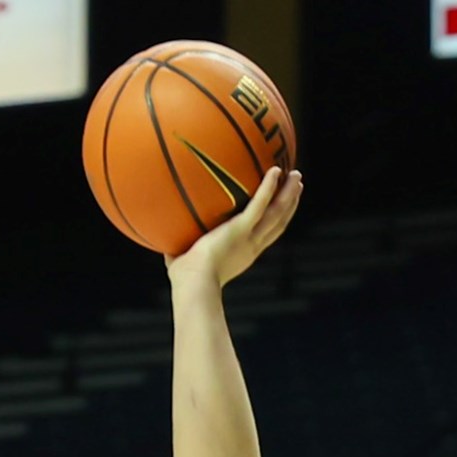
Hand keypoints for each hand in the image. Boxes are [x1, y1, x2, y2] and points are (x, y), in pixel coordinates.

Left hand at [168, 166, 303, 286]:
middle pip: (278, 221)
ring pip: (278, 212)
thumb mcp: (181, 260)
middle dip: (289, 204)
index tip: (280, 208)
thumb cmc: (184, 281)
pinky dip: (269, 187)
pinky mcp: (241, 228)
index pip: (265, 235)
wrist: (194, 285)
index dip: (276, 221)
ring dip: (289, 193)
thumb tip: (159, 235)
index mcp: (243, 253)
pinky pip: (260, 203)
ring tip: (297, 176)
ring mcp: (250, 237)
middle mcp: (252, 245)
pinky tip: (276, 170)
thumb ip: (176, 246)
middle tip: (297, 186)